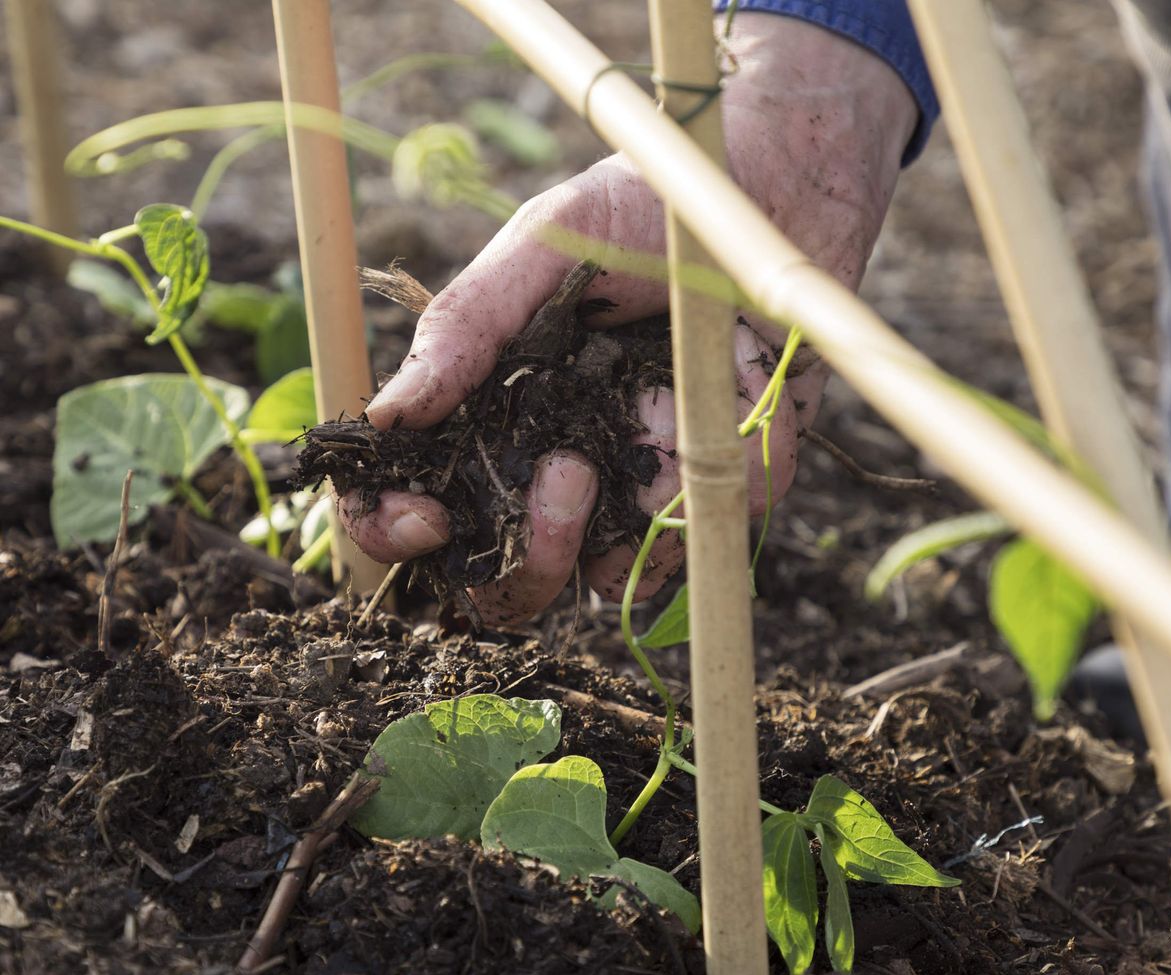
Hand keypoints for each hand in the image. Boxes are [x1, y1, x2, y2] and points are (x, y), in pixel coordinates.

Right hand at [341, 13, 919, 623]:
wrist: (774, 193)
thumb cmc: (648, 209)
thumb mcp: (544, 247)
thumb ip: (465, 327)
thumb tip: (384, 418)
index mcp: (491, 405)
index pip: (412, 501)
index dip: (396, 531)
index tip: (430, 519)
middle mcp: (550, 454)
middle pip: (504, 574)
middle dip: (531, 551)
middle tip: (567, 472)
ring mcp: (627, 480)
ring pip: (596, 571)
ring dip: (628, 507)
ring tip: (660, 405)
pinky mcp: (705, 487)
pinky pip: (690, 541)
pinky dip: (707, 486)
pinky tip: (723, 408)